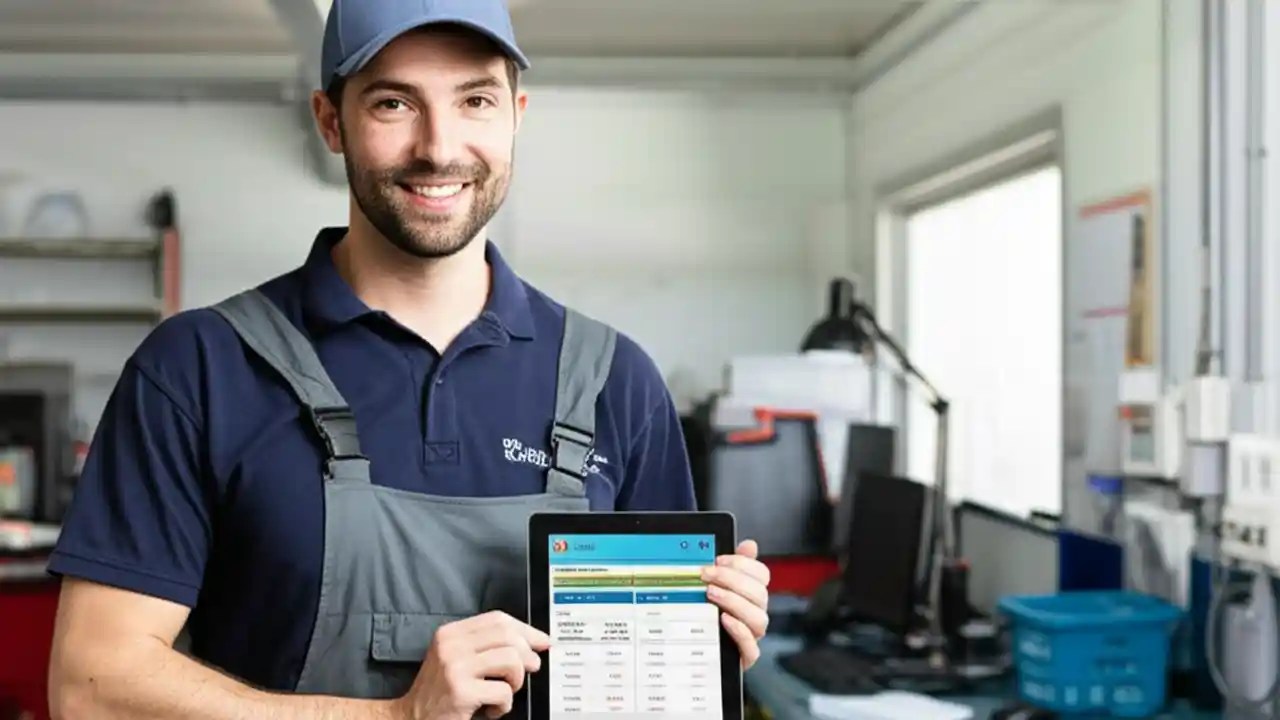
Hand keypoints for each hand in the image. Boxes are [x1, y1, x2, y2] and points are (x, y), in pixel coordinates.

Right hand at [393, 610, 549, 719]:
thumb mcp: (455, 659)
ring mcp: (455, 667)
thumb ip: (484, 646)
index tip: (542, 641)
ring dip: (517, 680)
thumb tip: (532, 643)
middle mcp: (451, 645)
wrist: (410, 718)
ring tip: (506, 692)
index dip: (526, 629)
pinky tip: (493, 710)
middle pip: (508, 635)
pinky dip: (506, 705)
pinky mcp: (461, 692)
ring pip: (511, 660)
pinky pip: (503, 691)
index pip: (498, 619)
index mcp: (451, 633)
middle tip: (531, 669)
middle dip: (528, 653)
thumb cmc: (440, 692)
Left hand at [701, 539, 770, 669]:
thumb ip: (731, 567)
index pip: (761, 575)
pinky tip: (723, 619)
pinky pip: (752, 647)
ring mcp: (752, 636)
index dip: (742, 564)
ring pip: (759, 618)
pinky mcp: (744, 657)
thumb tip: (750, 545)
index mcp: (752, 595)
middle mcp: (755, 614)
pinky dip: (739, 631)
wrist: (696, 652)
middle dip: (732, 580)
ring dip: (735, 602)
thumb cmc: (708, 617)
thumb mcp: (713, 587)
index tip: (719, 560)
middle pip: (760, 594)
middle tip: (707, 575)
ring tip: (711, 594)